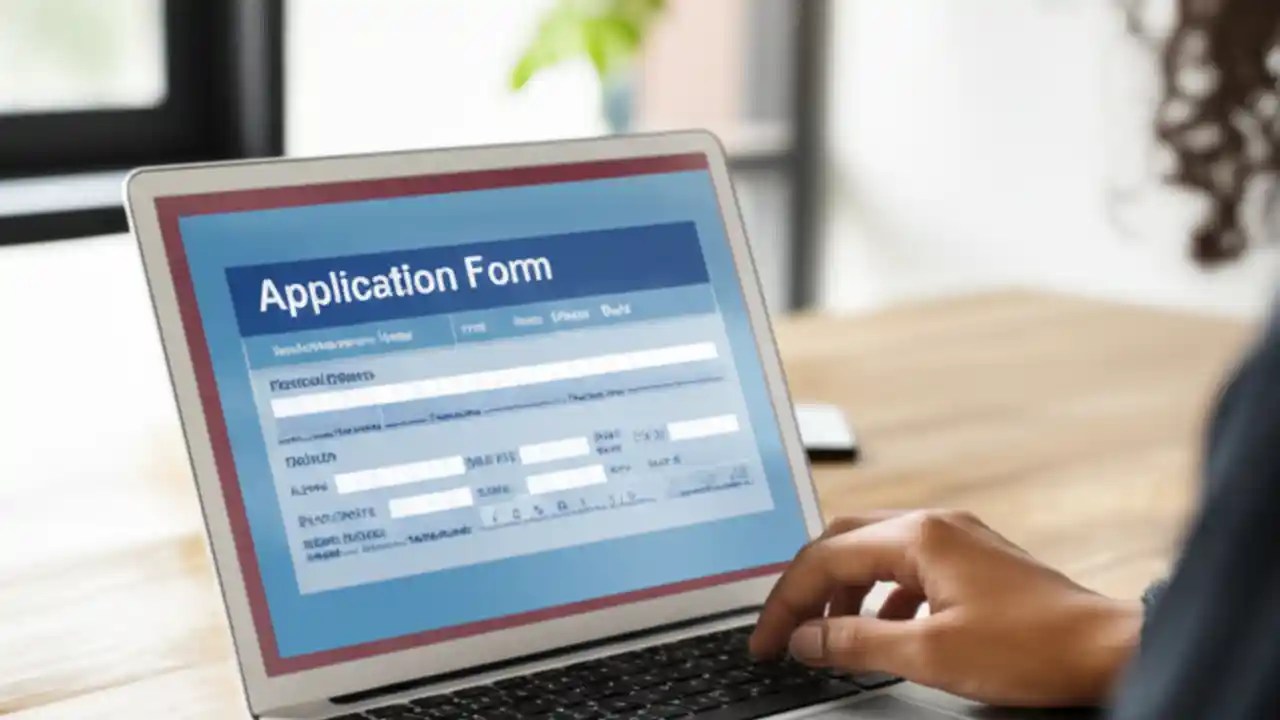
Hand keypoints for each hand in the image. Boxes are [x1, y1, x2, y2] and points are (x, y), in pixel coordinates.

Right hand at [749, 510, 1141, 706]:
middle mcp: (936, 526)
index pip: (824, 559)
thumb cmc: (1034, 647)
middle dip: (807, 587)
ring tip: (828, 635)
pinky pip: (907, 567)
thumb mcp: (929, 653)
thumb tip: (807, 639)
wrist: (1108, 650)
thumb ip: (857, 642)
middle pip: (843, 543)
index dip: (785, 603)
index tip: (767, 641)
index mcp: (919, 537)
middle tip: (786, 630)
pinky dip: (880, 596)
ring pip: (875, 553)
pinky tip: (881, 630)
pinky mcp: (975, 560)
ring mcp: (958, 539)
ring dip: (843, 592)